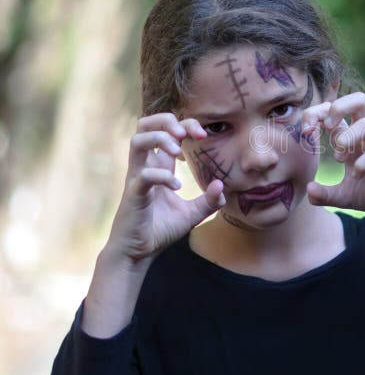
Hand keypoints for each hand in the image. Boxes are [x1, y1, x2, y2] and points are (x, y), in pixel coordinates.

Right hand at [105, 113, 225, 263]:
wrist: (138, 254)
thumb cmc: (159, 230)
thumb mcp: (192, 214)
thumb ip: (209, 201)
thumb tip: (222, 185)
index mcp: (158, 166)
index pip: (166, 131)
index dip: (184, 125)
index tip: (201, 136)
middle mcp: (145, 167)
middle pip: (144, 125)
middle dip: (166, 121)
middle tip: (185, 134)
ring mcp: (136, 178)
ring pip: (137, 141)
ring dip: (159, 139)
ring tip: (177, 150)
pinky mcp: (134, 195)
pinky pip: (143, 176)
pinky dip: (162, 176)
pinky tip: (177, 187)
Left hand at [302, 93, 364, 220]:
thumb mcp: (345, 196)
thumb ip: (325, 194)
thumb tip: (308, 189)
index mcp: (354, 138)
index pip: (335, 111)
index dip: (316, 114)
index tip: (306, 132)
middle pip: (357, 100)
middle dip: (336, 108)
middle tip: (325, 128)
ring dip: (347, 137)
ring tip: (339, 157)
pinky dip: (363, 162)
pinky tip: (356, 174)